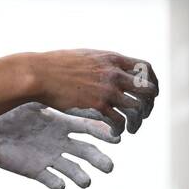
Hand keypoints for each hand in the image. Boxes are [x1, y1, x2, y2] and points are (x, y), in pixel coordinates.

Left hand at [0, 102, 119, 188]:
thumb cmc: (4, 111)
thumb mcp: (26, 100)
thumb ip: (44, 90)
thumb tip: (57, 72)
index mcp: (60, 124)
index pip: (87, 129)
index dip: (101, 134)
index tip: (116, 136)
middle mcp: (59, 142)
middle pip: (86, 152)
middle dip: (98, 159)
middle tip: (109, 166)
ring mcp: (49, 157)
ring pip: (72, 170)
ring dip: (81, 176)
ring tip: (87, 181)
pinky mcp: (35, 170)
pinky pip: (50, 180)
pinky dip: (57, 184)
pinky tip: (61, 186)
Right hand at [33, 49, 157, 134]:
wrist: (36, 74)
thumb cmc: (53, 65)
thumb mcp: (83, 56)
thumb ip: (102, 63)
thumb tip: (111, 70)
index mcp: (111, 59)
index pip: (145, 68)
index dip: (152, 82)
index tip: (147, 94)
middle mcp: (113, 73)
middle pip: (148, 90)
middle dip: (148, 105)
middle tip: (142, 114)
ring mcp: (106, 89)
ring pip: (137, 109)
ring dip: (137, 121)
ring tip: (131, 128)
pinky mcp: (97, 105)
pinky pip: (119, 121)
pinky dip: (120, 129)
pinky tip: (114, 132)